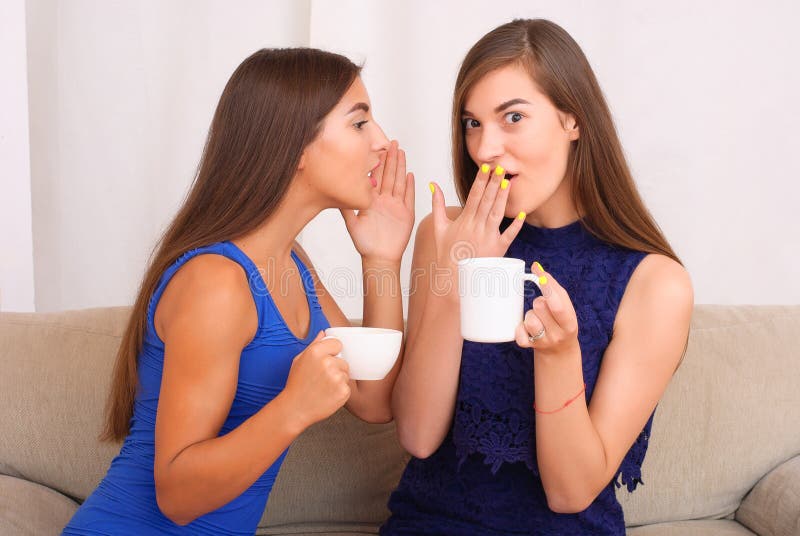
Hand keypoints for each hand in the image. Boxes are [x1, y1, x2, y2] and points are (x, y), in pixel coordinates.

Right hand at [282, 331, 350, 427]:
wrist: (295, 409)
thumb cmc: (296, 385)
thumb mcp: (299, 360)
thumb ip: (314, 344)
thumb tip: (324, 333)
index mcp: (316, 352)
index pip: (337, 344)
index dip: (333, 353)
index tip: (326, 361)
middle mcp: (328, 362)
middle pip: (343, 360)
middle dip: (336, 368)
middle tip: (321, 379)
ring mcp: (337, 377)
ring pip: (346, 374)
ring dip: (338, 380)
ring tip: (323, 387)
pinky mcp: (343, 391)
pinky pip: (347, 387)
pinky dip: (340, 391)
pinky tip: (328, 395)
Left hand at [341, 140, 414, 263]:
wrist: (379, 257)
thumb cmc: (365, 243)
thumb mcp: (352, 223)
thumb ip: (346, 208)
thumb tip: (337, 192)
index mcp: (372, 200)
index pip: (375, 177)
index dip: (377, 162)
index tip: (376, 147)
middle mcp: (384, 200)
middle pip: (389, 175)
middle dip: (391, 158)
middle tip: (392, 142)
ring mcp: (396, 206)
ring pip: (399, 182)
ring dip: (400, 167)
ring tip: (402, 152)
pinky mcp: (406, 213)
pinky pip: (409, 197)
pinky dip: (410, 186)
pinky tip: (410, 174)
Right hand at [430, 164, 524, 270]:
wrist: (454, 278)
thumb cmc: (447, 253)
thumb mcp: (438, 227)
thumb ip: (437, 204)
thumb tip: (433, 185)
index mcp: (464, 220)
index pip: (473, 195)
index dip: (480, 180)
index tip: (486, 167)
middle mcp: (476, 227)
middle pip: (487, 201)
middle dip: (494, 183)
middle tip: (502, 168)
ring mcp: (488, 238)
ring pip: (497, 213)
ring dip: (503, 198)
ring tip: (508, 182)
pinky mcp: (498, 249)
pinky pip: (509, 235)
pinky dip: (516, 226)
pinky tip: (522, 214)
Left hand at [514, 262, 579, 356]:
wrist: (559, 351)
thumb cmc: (561, 321)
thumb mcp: (565, 306)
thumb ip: (553, 287)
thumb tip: (536, 267)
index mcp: (569, 323)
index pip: (557, 305)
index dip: (547, 287)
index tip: (538, 272)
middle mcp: (557, 334)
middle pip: (540, 306)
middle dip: (539, 301)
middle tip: (543, 307)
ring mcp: (543, 342)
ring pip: (529, 319)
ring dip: (530, 315)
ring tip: (537, 318)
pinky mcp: (529, 346)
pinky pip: (519, 334)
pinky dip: (520, 328)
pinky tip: (527, 329)